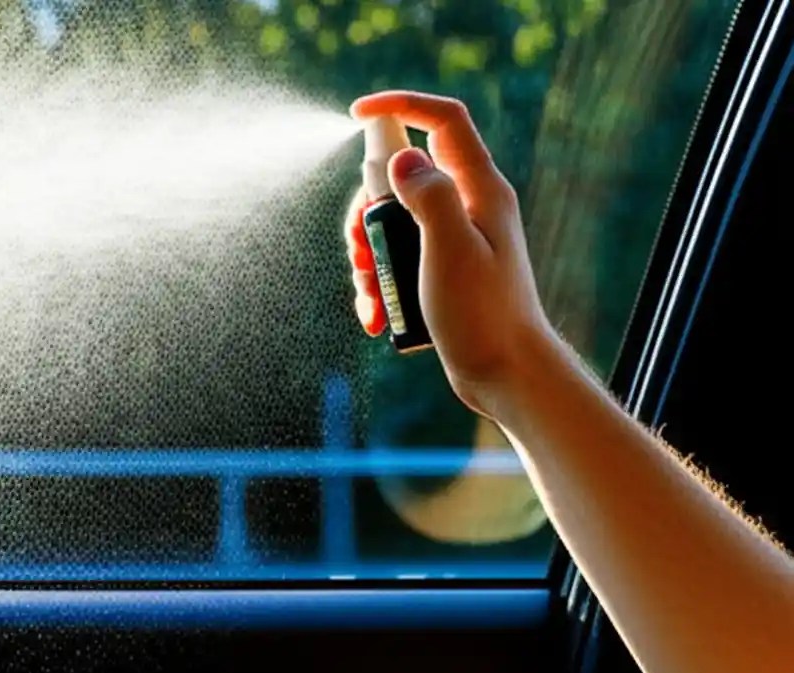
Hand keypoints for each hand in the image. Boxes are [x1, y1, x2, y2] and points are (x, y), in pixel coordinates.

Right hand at [344, 90, 553, 416]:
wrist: (508, 375)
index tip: (355, 113)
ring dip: (367, 256)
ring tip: (368, 295)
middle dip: (366, 211)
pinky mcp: (442, 271)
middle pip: (401, 177)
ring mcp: (455, 239)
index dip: (401, 105)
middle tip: (359, 251)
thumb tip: (400, 160)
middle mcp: (469, 207)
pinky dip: (378, 283)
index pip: (443, 120)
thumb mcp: (451, 250)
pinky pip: (397, 260)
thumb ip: (429, 196)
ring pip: (392, 223)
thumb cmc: (485, 316)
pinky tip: (375, 317)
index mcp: (480, 189)